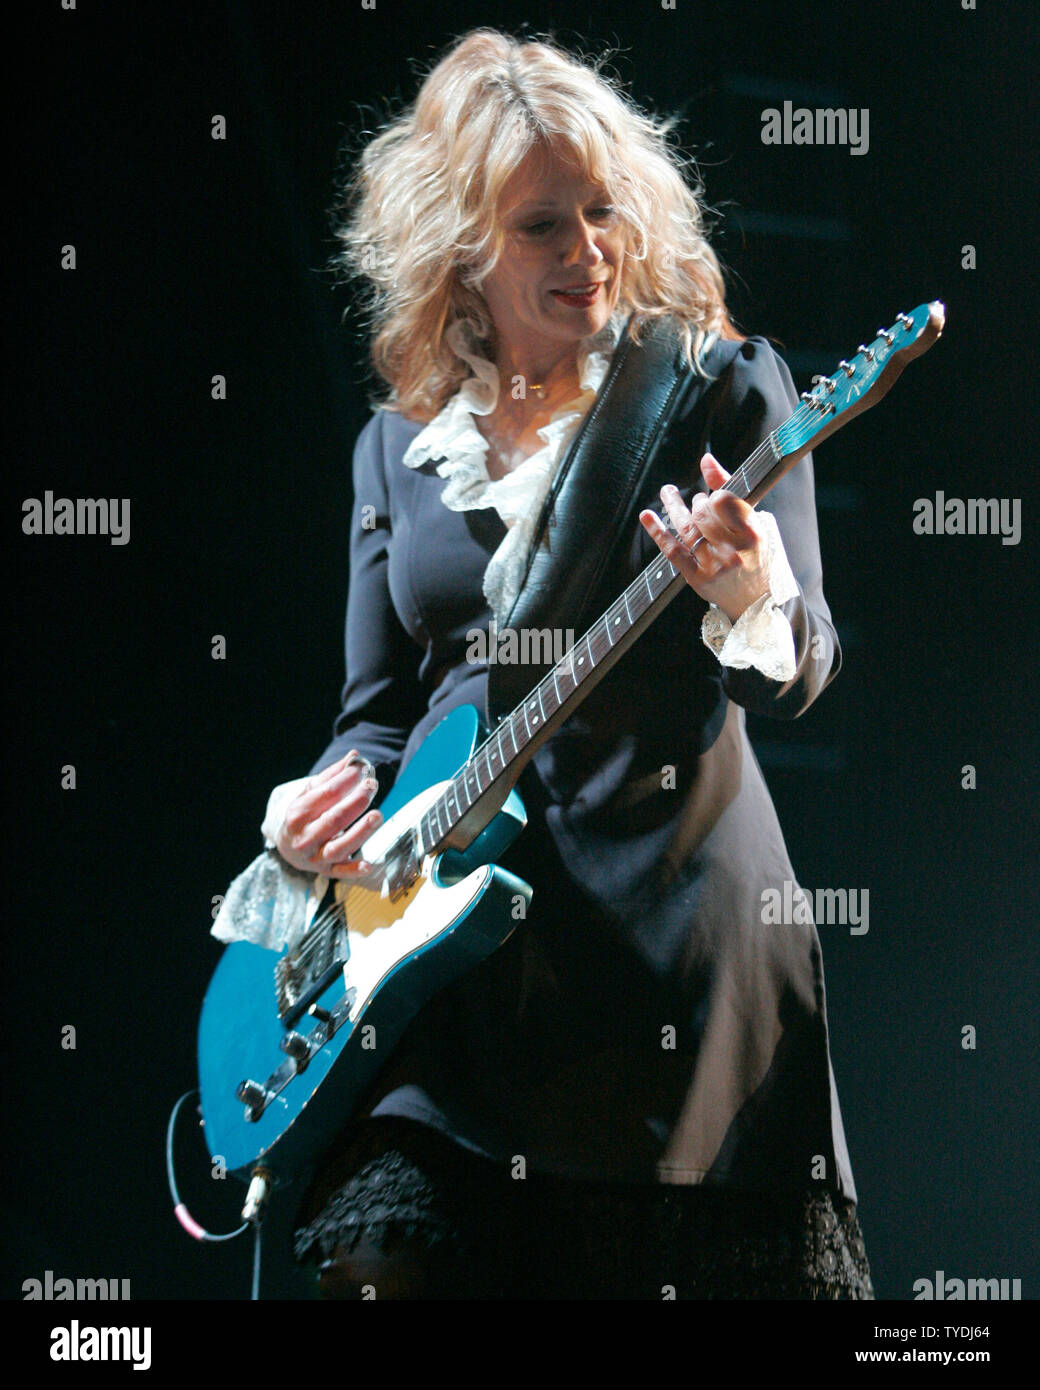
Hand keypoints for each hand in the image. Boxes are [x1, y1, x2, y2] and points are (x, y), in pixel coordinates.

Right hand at [274, 751, 382, 880]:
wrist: (289, 846)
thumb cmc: (304, 815)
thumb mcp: (310, 794)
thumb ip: (332, 776)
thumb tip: (354, 756)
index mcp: (297, 814)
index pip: (325, 795)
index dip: (346, 780)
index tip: (362, 769)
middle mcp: (305, 837)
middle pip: (333, 819)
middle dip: (356, 802)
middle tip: (372, 785)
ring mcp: (316, 857)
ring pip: (339, 847)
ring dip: (360, 832)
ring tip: (377, 815)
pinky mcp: (327, 871)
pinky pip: (342, 872)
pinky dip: (355, 870)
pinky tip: (369, 864)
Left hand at [639, 452, 771, 622]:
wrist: (755, 601)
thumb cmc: (755, 556)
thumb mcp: (753, 523)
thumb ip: (731, 489)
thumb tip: (706, 459)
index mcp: (752, 534)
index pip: (724, 501)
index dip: (715, 494)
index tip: (714, 496)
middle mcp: (733, 551)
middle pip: (702, 514)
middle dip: (697, 503)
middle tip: (698, 503)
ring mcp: (714, 566)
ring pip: (687, 528)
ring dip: (674, 506)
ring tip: (667, 492)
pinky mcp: (697, 578)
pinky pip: (673, 551)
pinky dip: (658, 532)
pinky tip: (647, 516)